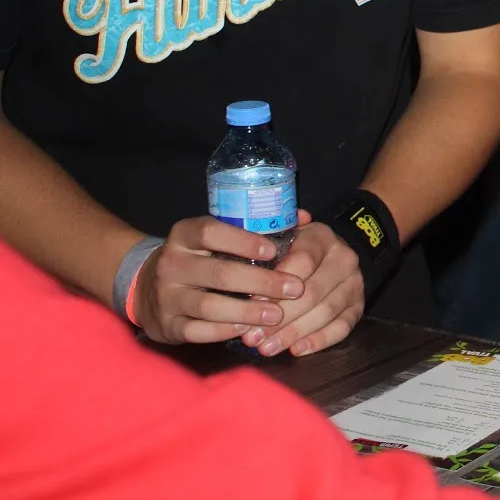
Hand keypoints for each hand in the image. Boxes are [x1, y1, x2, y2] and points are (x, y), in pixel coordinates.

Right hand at [133, 215, 305, 344]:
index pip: (211, 232)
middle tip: (294, 289)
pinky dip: (225, 331)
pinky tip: (248, 329)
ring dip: (248, 311)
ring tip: (277, 314)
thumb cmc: (198, 259)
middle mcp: (171, 263)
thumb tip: (304, 216)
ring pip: (209, 305)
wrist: (146, 289)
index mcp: (184, 235)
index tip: (274, 251)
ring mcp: (166, 296)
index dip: (243, 241)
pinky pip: (198, 331)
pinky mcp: (167, 325)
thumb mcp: (214, 237)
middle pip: (219, 273)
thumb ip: (255, 227)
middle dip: (262, 282)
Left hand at [237, 210, 364, 357]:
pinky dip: (319, 340)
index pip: (302, 261)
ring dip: (294, 333)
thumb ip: (265, 241)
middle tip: (252, 337)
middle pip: (312, 293)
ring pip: (325, 312)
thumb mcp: (285, 237)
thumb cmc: (298, 249)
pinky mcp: (358, 306)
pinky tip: (297, 349)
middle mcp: (344, 259)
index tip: (251, 303)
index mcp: (322, 238)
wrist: (336, 254)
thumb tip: (243, 250)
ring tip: (267, 348)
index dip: (275, 285)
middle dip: (280, 318)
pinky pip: (342, 327)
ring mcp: (354, 284)